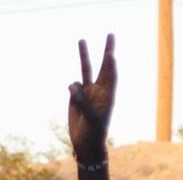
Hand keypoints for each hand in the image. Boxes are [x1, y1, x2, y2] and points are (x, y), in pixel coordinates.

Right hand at [68, 34, 116, 159]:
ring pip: (85, 69)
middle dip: (106, 50)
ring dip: (84, 54)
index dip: (111, 66)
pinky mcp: (76, 96)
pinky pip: (72, 86)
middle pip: (103, 65)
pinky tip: (75, 102)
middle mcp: (99, 90)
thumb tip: (72, 85)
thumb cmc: (94, 132)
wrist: (85, 142)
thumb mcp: (91, 118)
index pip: (111, 76)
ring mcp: (87, 91)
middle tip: (111, 34)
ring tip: (82, 39)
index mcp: (107, 95)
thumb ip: (83, 101)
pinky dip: (72, 90)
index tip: (111, 55)